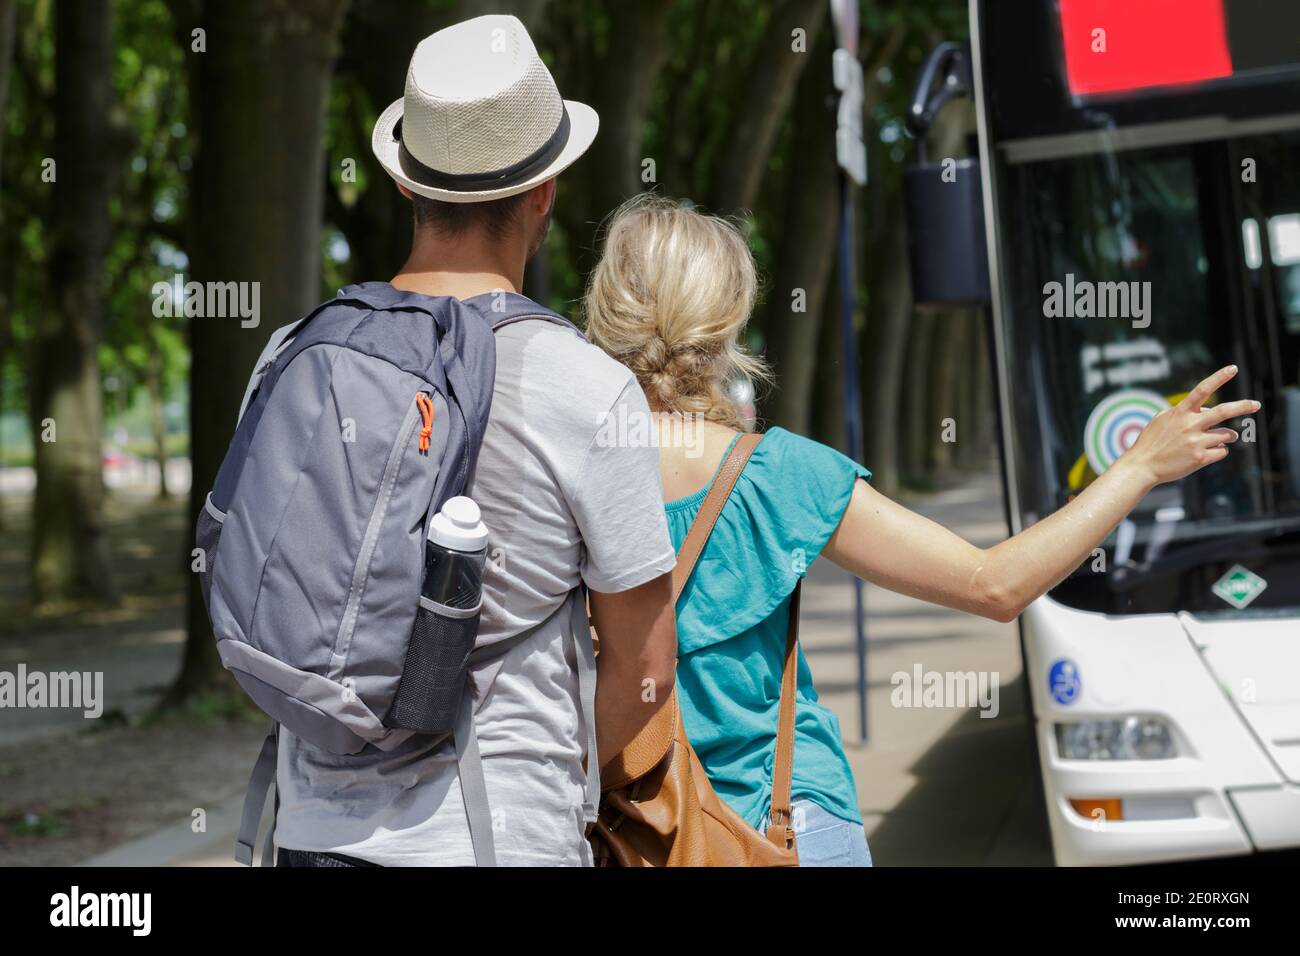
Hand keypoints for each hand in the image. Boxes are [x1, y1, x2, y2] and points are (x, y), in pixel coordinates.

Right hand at [1122, 365, 1259, 486]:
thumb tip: (1204, 409)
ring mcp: (1196, 442)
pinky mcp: (1200, 458)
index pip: (1202, 390)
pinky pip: (1222, 451)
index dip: (1219, 378)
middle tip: (1256, 404)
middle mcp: (1190, 425)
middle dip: (1243, 406)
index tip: (1233, 368)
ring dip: (1227, 436)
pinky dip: (1218, 450)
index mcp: (1180, 412)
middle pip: (1224, 411)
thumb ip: (1182, 412)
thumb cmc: (1151, 442)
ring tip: (1217, 439)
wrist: (1142, 466)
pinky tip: (1205, 453)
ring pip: (1227, 435)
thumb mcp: (1161, 420)